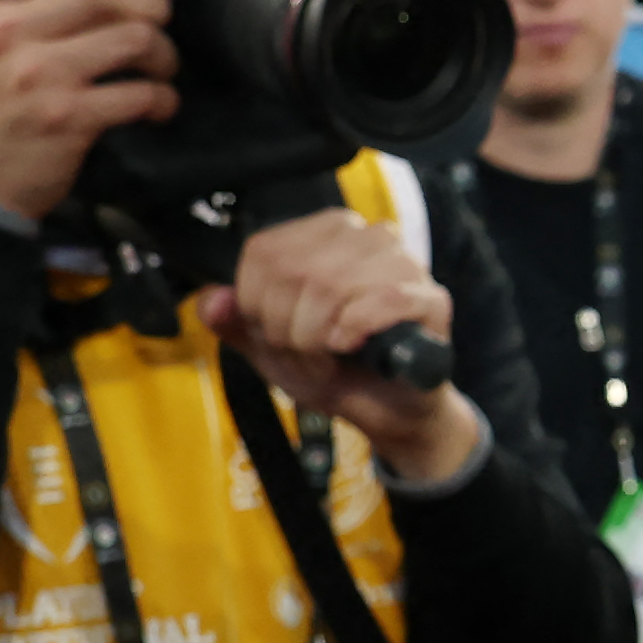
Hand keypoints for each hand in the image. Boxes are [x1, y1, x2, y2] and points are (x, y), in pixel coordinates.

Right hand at [0, 0, 176, 222]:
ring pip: (134, 38)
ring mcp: (35, 76)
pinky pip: (140, 93)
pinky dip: (161, 100)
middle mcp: (6, 35)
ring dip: (163, 56)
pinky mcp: (64, 118)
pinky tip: (155, 107)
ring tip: (157, 71)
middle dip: (153, 5)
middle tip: (160, 23)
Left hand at [201, 210, 481, 484]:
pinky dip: (355, 330)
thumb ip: (233, 322)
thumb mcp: (267, 346)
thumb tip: (211, 301)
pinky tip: (353, 347)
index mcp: (324, 233)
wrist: (384, 410)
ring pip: (334, 285)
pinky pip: (384, 300)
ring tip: (329, 353)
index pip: (265, 252)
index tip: (274, 334)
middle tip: (305, 352)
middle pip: (297, 271)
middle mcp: (366, 236)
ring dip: (318, 336)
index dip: (256, 305)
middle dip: (287, 328)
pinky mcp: (431, 298)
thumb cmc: (330, 367)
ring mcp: (404, 264)